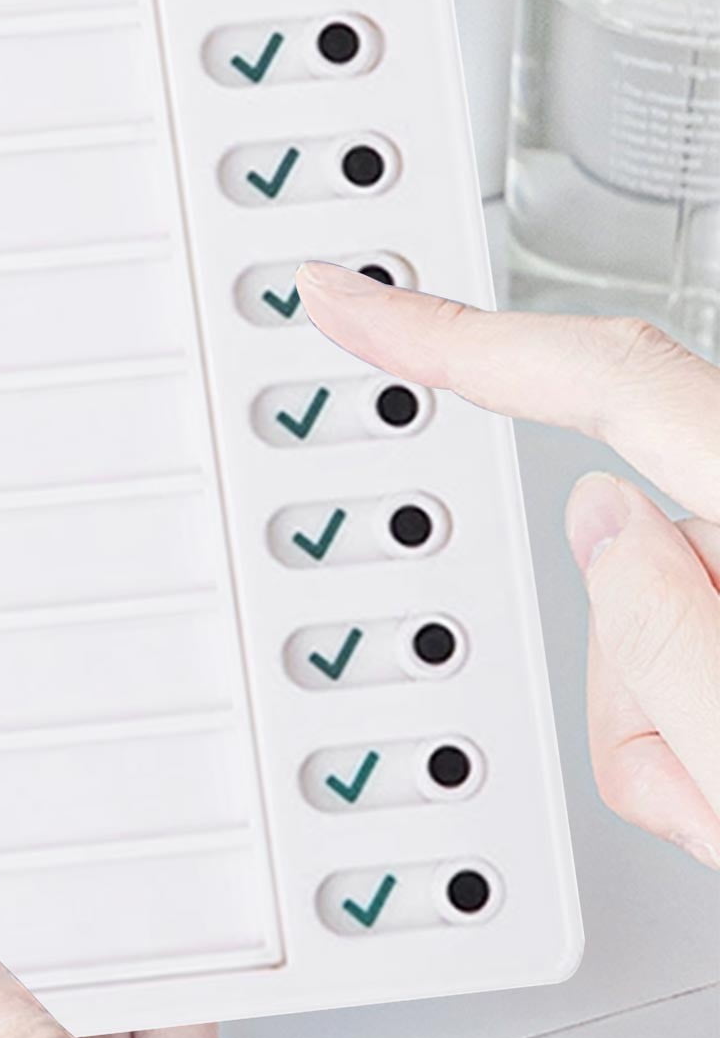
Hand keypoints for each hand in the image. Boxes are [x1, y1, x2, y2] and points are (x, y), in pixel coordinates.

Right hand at [298, 260, 719, 868]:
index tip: (354, 294)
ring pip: (659, 624)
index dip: (450, 335)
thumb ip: (665, 639)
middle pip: (628, 550)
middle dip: (645, 681)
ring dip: (689, 735)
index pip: (601, 380)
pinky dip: (710, 742)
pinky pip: (697, 658)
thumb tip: (605, 522)